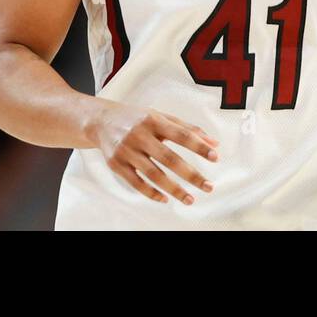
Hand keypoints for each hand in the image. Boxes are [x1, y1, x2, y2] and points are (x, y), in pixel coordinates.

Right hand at [86, 101, 218, 204]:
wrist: (101, 121)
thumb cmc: (137, 118)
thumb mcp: (161, 117)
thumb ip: (187, 129)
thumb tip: (214, 144)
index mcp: (153, 120)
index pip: (181, 135)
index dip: (199, 146)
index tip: (216, 158)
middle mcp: (139, 134)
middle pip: (169, 158)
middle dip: (191, 174)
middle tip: (208, 187)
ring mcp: (126, 150)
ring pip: (153, 174)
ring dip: (174, 189)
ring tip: (190, 199)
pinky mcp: (115, 163)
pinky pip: (135, 182)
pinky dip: (151, 193)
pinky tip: (165, 199)